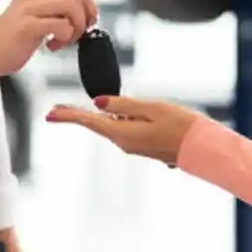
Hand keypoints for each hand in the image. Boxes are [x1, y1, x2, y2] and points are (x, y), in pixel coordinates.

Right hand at [0, 0, 97, 75]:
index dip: (88, 2)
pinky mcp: (27, 25)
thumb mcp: (36, 13)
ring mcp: (28, 7)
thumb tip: (85, 11)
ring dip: (76, 27)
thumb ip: (56, 7)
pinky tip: (52, 45)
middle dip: (84, 17)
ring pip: (71, 6)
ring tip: (64, 40)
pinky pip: (61, 25)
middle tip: (77, 33)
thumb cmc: (12, 38)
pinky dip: (64, 38)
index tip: (88, 19)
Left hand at [46, 95, 200, 165]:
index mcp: (123, 133)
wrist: (202, 149)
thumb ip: (125, 105)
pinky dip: (111, 121)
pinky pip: (122, 129)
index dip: (69, 116)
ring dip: (93, 118)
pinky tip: (110, 114)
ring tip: (75, 110)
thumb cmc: (181, 126)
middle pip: (95, 125)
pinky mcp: (142, 145)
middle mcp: (124, 143)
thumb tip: (99, 103)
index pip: (89, 121)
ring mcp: (133, 145)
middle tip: (55, 110)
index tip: (50, 114)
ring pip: (109, 127)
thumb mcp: (152, 108)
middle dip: (76, 116)